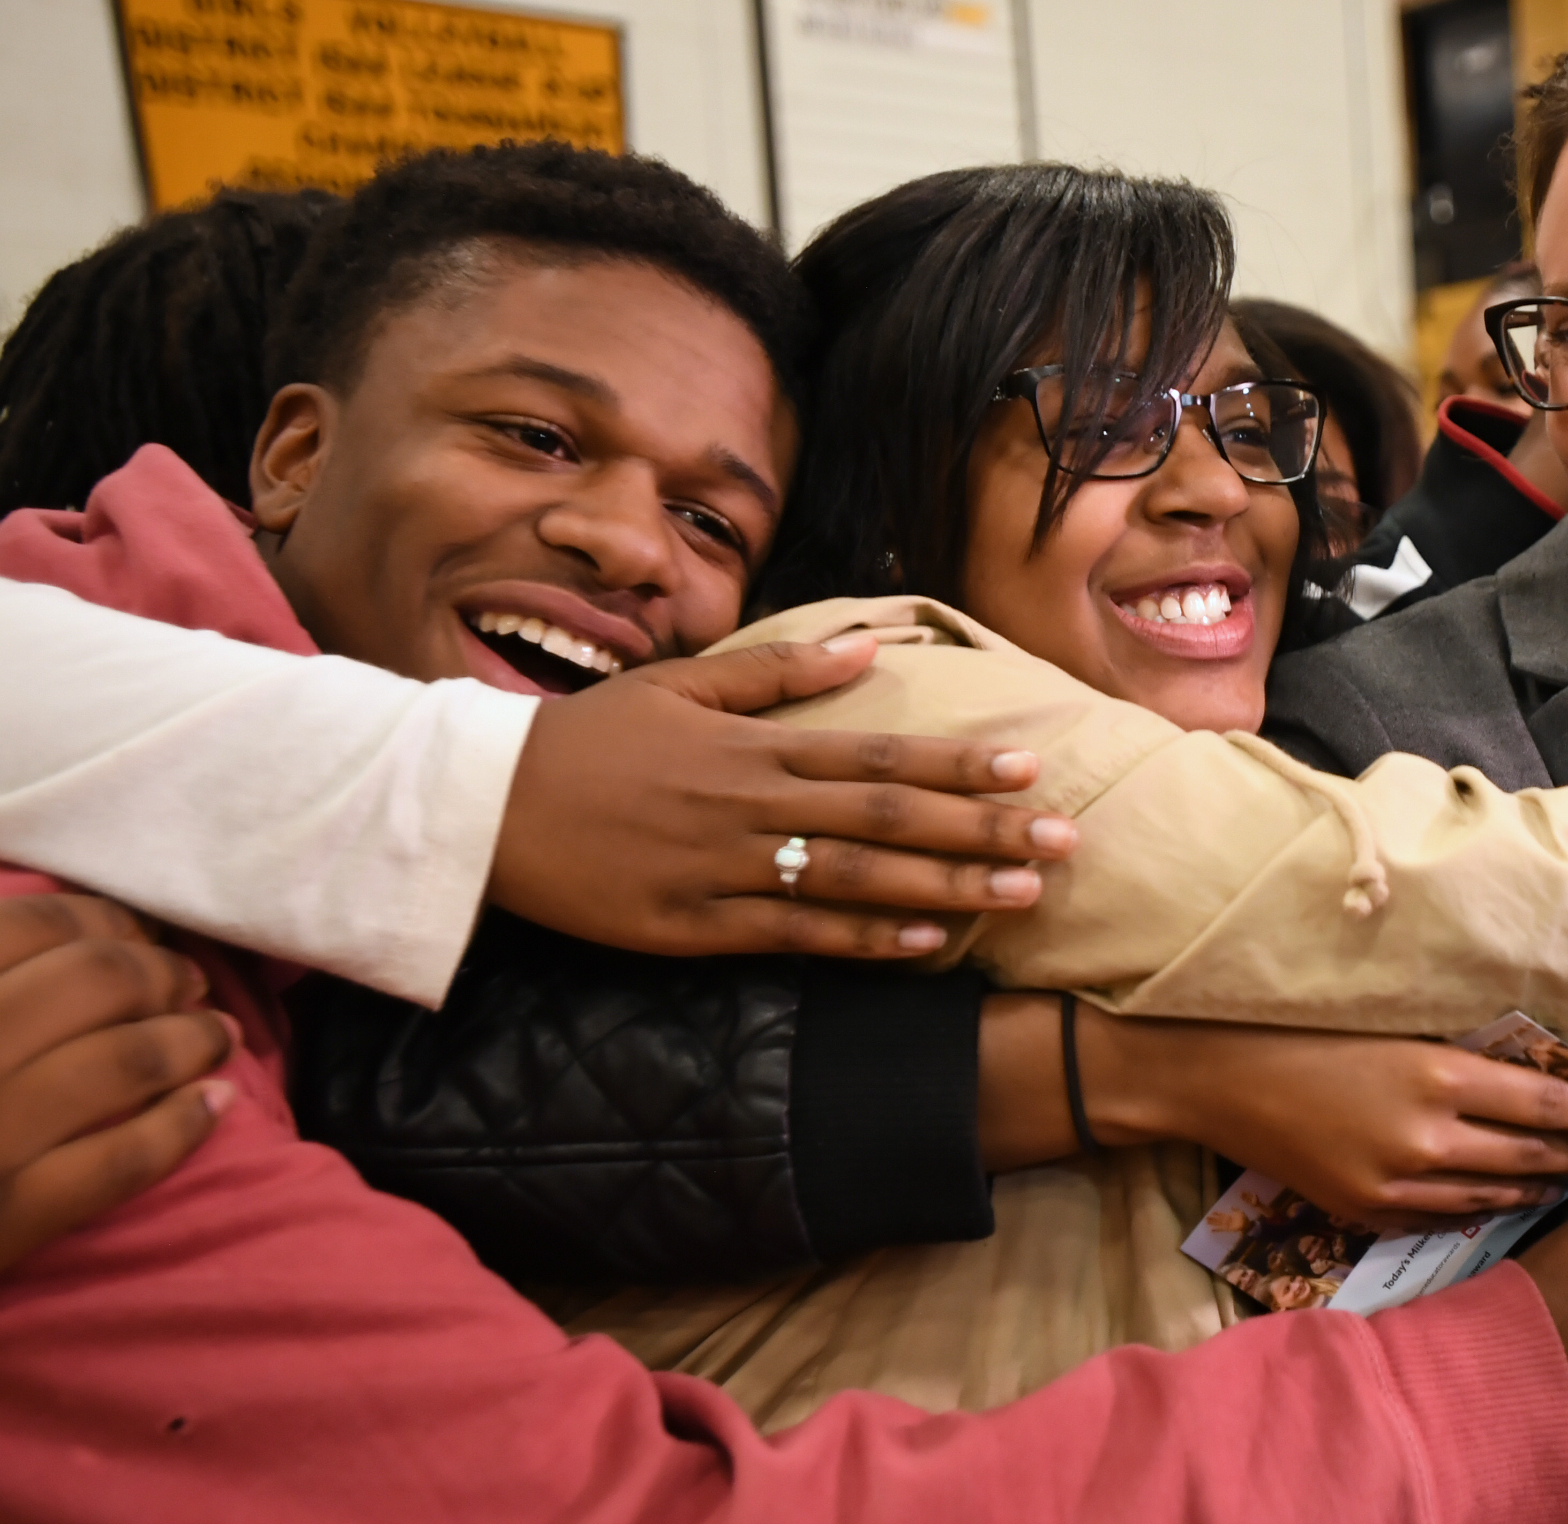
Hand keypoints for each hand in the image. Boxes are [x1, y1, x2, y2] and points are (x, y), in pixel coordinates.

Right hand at [0, 895, 236, 1273]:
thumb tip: (45, 927)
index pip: (28, 928)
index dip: (103, 921)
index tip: (136, 930)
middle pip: (93, 983)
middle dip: (159, 973)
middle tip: (190, 979)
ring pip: (121, 1063)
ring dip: (190, 1038)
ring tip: (220, 1034)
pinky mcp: (3, 1222)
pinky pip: (116, 1164)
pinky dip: (179, 1126)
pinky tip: (216, 1102)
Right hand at [489, 637, 1077, 959]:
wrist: (482, 808)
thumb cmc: (587, 742)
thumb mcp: (680, 687)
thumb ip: (777, 673)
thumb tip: (869, 648)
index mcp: (751, 747)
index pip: (876, 755)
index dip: (957, 766)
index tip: (1029, 768)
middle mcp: (749, 807)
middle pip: (886, 821)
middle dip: (980, 831)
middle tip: (1062, 841)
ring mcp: (723, 872)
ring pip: (853, 882)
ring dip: (943, 888)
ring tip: (1019, 895)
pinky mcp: (692, 929)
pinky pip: (792, 935)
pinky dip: (860, 938)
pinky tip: (922, 941)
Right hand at [979, 996, 1567, 1227]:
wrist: (1220, 1077)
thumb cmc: (1304, 1033)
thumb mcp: (1390, 1031)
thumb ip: (1455, 1057)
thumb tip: (1520, 1074)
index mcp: (1435, 1076)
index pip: (1540, 1100)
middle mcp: (1424, 1136)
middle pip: (1525, 1152)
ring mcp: (1393, 1182)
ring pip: (1488, 1191)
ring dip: (1532, 1185)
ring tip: (1564, 1181)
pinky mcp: (1364, 1210)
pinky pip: (1438, 1217)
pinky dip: (1474, 1207)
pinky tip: (1494, 1200)